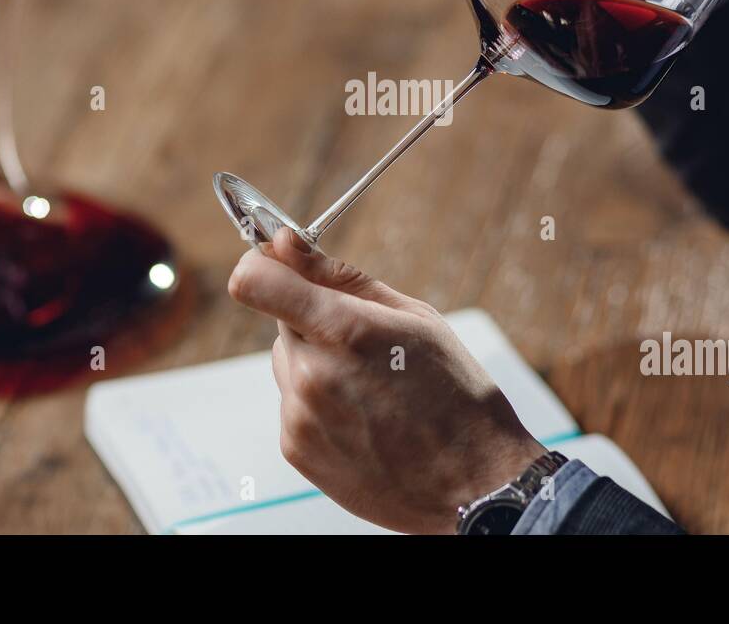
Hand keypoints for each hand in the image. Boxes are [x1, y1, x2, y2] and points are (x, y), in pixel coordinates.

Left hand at [226, 228, 546, 534]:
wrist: (474, 484)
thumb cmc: (456, 395)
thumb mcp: (413, 318)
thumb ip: (340, 277)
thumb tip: (286, 243)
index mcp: (345, 330)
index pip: (254, 281)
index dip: (262, 266)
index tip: (279, 266)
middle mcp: (312, 374)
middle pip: (280, 321)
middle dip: (313, 322)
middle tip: (366, 347)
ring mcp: (299, 417)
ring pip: (287, 364)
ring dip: (316, 365)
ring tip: (372, 391)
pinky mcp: (296, 450)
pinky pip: (293, 405)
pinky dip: (319, 405)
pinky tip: (364, 420)